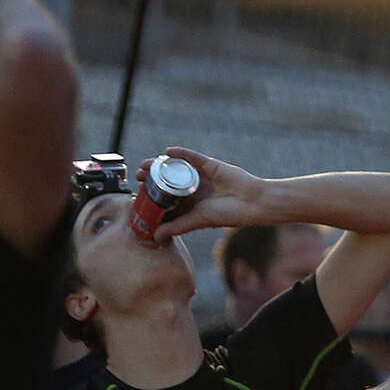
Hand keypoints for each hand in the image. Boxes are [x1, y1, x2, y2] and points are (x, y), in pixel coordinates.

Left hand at [142, 147, 267, 240]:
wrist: (251, 202)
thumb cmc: (228, 214)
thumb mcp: (197, 221)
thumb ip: (176, 227)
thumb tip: (155, 237)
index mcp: (190, 204)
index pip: (166, 199)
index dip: (152, 197)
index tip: (137, 196)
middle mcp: (193, 189)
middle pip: (167, 181)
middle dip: (152, 179)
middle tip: (138, 177)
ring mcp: (200, 176)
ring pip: (176, 168)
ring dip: (160, 165)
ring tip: (146, 164)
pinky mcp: (209, 165)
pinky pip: (192, 157)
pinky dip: (180, 153)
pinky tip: (167, 152)